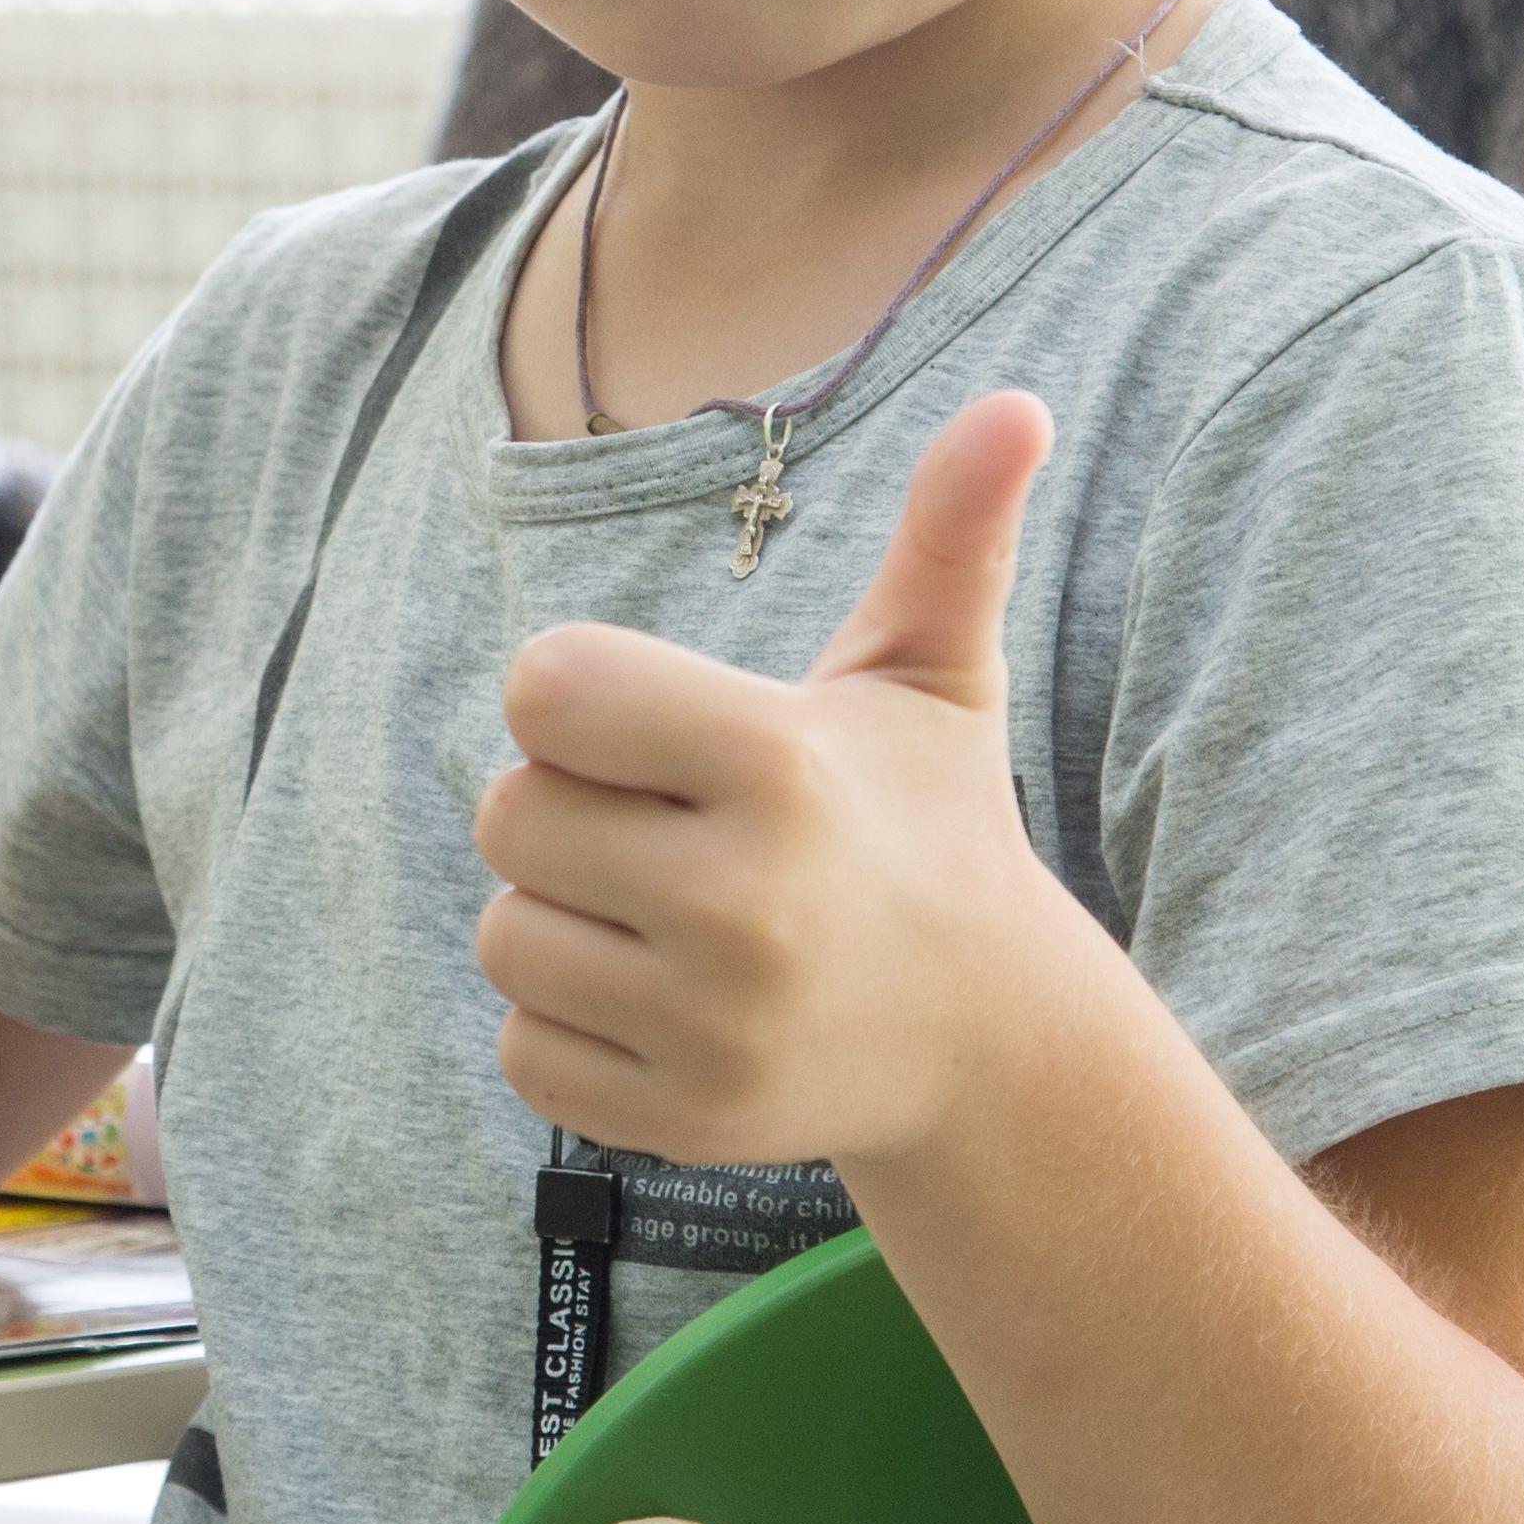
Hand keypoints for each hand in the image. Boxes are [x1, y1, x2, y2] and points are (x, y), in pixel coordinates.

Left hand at [472, 392, 1086, 1171]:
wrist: (986, 1035)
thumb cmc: (927, 821)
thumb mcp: (934, 675)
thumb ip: (950, 533)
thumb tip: (1018, 403)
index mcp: (778, 766)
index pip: (543, 691)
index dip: (576, 698)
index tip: (647, 726)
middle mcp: (742, 902)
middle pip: (506, 815)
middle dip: (567, 808)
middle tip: (665, 826)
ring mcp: (712, 1026)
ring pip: (505, 937)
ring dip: (560, 917)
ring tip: (665, 912)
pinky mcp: (682, 1120)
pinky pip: (520, 1049)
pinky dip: (567, 1023)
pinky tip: (658, 998)